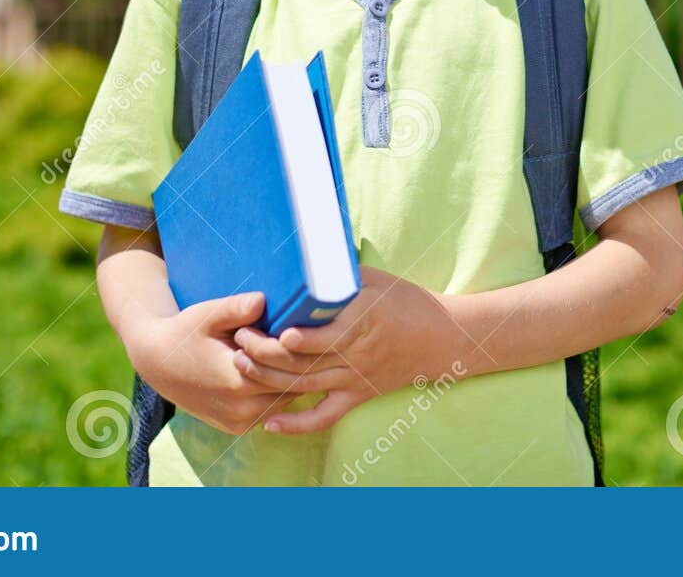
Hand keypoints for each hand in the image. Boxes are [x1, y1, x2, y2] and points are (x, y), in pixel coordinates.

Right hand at [126, 291, 301, 436]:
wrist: (156, 363)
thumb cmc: (185, 333)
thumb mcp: (207, 315)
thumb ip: (236, 308)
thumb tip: (264, 300)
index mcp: (236, 382)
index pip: (289, 368)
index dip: (299, 347)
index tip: (301, 326)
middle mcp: (240, 410)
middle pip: (292, 386)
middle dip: (301, 363)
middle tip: (306, 337)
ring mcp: (239, 422)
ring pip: (285, 399)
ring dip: (292, 377)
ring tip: (293, 349)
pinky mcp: (237, 427)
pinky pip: (271, 409)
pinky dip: (277, 390)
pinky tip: (277, 366)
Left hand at [231, 267, 463, 434]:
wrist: (442, 337)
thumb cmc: (406, 300)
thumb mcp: (374, 279)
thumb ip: (338, 276)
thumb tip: (302, 258)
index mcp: (364, 322)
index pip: (324, 337)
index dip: (292, 338)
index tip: (264, 327)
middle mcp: (358, 355)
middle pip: (304, 363)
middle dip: (266, 354)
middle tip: (239, 341)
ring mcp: (356, 379)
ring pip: (306, 386)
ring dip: (270, 379)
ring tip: (241, 366)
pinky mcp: (357, 396)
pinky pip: (324, 417)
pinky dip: (296, 424)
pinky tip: (269, 424)